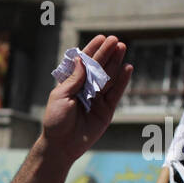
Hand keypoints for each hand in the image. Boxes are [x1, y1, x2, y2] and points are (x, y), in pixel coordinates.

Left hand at [41, 35, 132, 164]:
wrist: (61, 145)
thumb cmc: (56, 120)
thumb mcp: (60, 97)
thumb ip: (73, 79)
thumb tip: (80, 59)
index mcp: (72, 84)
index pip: (83, 63)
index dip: (92, 50)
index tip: (100, 38)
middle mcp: (86, 89)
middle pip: (99, 68)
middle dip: (106, 53)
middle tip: (115, 39)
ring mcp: (97, 99)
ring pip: (109, 77)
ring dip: (116, 62)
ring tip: (122, 47)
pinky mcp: (106, 110)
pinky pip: (116, 93)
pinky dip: (122, 81)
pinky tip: (127, 67)